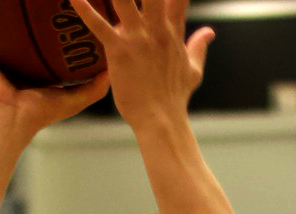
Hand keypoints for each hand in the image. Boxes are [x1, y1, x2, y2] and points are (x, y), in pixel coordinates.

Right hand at [0, 9, 108, 134]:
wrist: (11, 122)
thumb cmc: (40, 114)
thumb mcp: (73, 100)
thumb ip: (94, 88)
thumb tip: (111, 70)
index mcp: (35, 70)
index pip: (43, 46)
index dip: (51, 30)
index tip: (60, 12)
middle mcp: (15, 64)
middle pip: (17, 35)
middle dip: (20, 18)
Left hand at [67, 0, 211, 127]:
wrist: (162, 120)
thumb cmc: (174, 98)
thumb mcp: (194, 70)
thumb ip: (199, 47)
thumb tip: (210, 32)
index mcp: (173, 30)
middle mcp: (157, 29)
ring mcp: (138, 38)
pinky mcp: (119, 51)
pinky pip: (99, 25)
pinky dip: (85, 9)